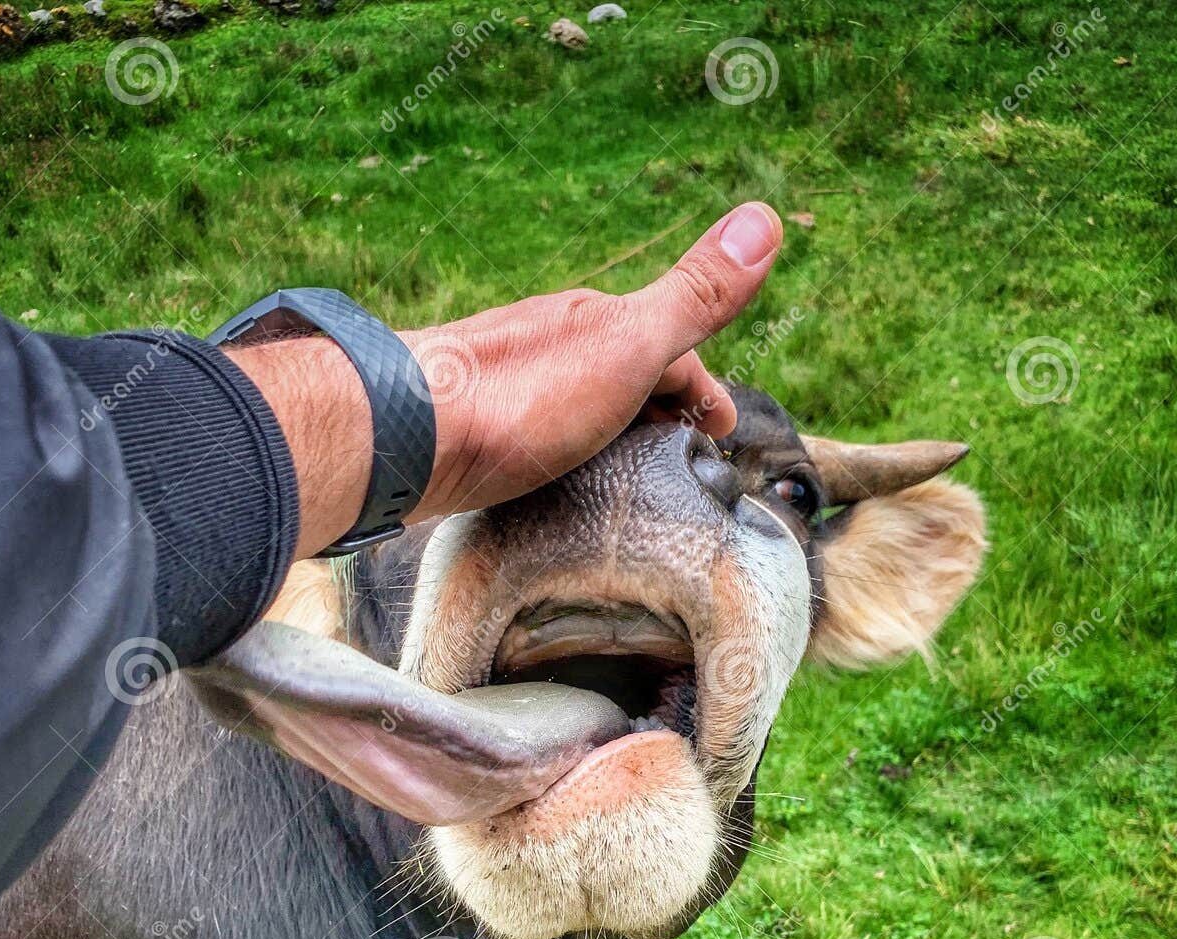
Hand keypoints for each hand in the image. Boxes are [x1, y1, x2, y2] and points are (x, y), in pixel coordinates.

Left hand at [225, 202, 782, 557]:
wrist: (411, 434)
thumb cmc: (525, 393)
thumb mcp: (629, 343)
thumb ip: (694, 296)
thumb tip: (765, 217)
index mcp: (597, 325)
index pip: (670, 348)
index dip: (705, 390)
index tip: (723, 433)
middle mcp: (554, 348)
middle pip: (624, 375)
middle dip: (661, 409)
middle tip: (684, 459)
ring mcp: (514, 389)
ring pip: (582, 408)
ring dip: (614, 433)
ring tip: (632, 478)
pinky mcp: (480, 434)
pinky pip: (543, 440)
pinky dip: (571, 456)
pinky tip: (561, 482)